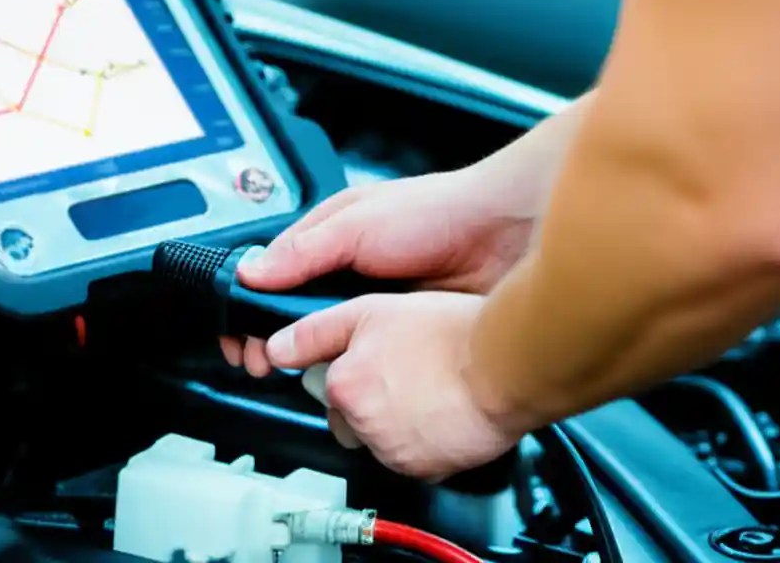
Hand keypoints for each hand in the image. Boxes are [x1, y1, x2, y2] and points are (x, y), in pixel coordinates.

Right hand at [222, 168, 537, 373]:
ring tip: (296, 371)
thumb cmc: (439, 211)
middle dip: (273, 339)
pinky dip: (352, 364)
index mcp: (331, 239)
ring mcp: (376, 305)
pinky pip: (366, 355)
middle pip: (295, 314)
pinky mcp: (403, 333)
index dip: (250, 307)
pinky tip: (344, 373)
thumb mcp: (357, 223)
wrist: (506, 236)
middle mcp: (350, 272)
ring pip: (328, 339)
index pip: (273, 276)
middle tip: (260, 361)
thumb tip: (253, 272)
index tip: (237, 334)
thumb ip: (303, 249)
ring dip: (311, 355)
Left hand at [265, 291, 526, 479]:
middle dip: (366, 398)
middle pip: (347, 416)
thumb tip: (277, 347)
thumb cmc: (450, 335)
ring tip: (426, 389)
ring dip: (392, 421)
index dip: (350, 365)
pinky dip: (419, 441)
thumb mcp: (371, 310)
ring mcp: (392, 451)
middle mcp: (361, 424)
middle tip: (403, 371)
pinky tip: (440, 411)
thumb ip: (316, 331)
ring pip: (377, 438)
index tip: (374, 356)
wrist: (502, 367)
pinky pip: (409, 458)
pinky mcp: (422, 470)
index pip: (324, 384)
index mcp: (344, 385)